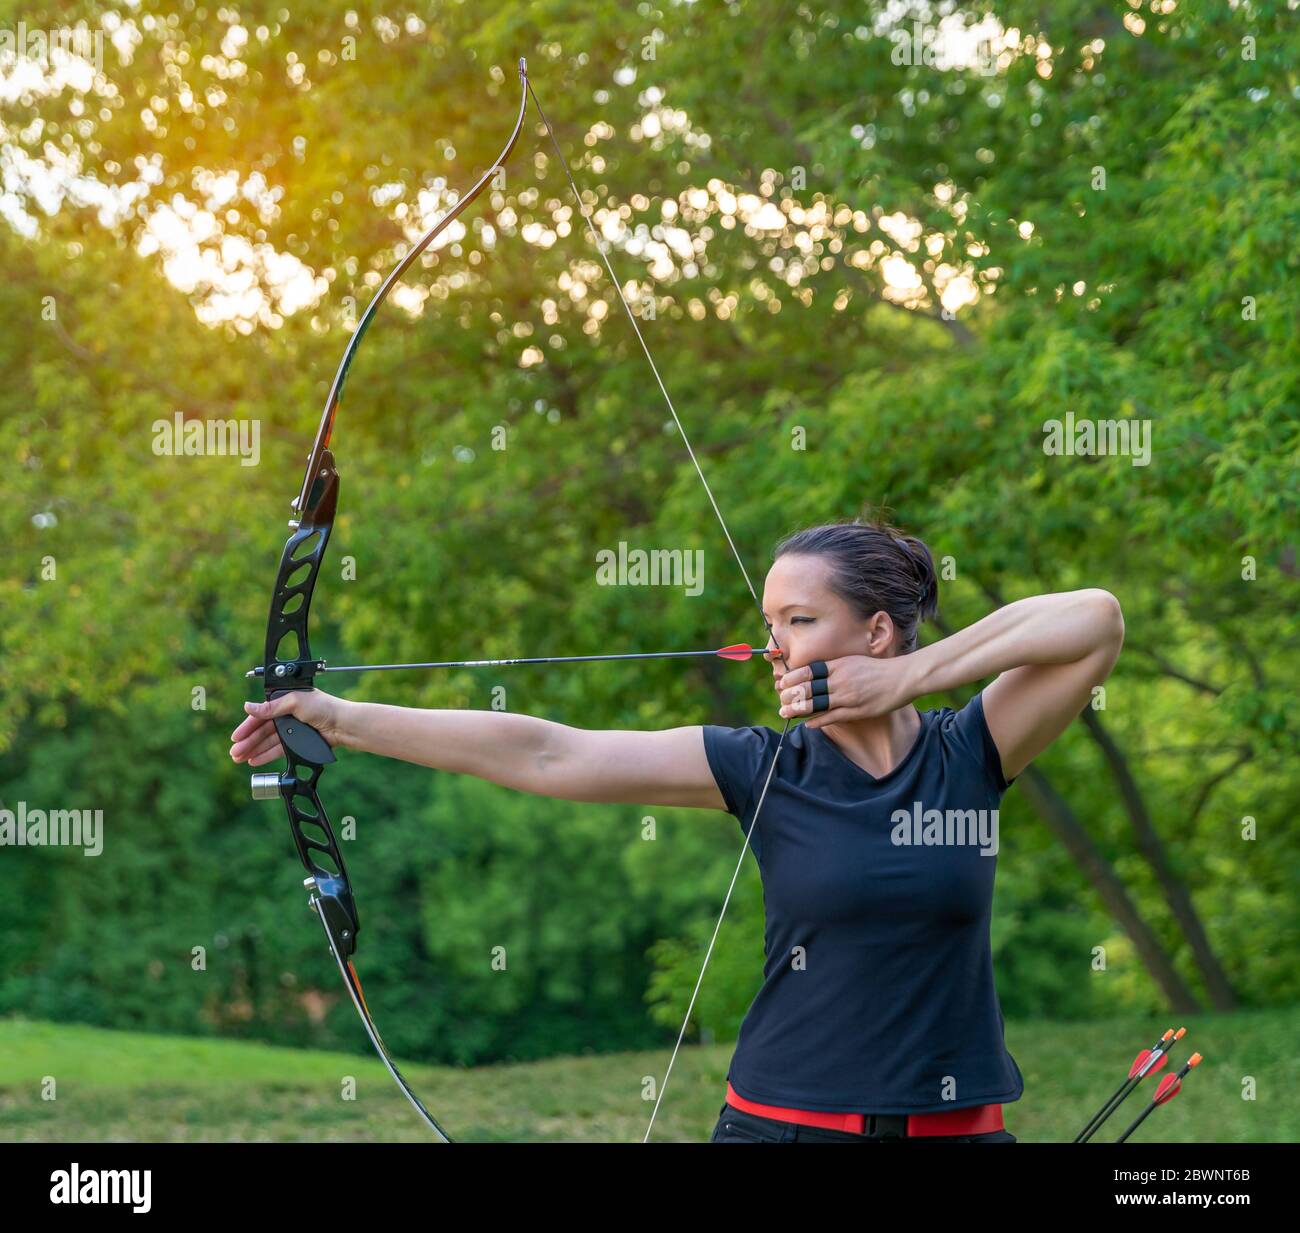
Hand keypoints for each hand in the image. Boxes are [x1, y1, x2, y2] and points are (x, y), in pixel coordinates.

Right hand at [230, 690, 346, 765]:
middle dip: (248, 741)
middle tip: (235, 753)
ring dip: (254, 749)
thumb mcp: (294, 702)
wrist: (342, 724)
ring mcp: (292, 729)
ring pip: (268, 741)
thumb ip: (271, 707)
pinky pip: (279, 749)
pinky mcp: (298, 741)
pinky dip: (266, 755)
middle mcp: (287, 714)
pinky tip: (255, 760)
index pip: (261, 714)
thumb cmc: (324, 707)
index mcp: (285, 701)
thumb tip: (248, 706)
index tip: (236, 737)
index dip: (247, 726)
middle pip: (262, 730)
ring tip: (241, 758)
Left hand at [776, 655, 914, 727]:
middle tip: (780, 700)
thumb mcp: (853, 661)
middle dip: (792, 695)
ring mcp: (848, 696)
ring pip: (817, 704)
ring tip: (786, 712)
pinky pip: (833, 717)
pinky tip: (807, 723)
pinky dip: (818, 721)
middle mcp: (841, 680)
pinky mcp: (857, 711)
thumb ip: (835, 667)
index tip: (782, 682)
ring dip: (799, 710)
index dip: (793, 678)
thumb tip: (815, 672)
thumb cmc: (877, 669)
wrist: (902, 677)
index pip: (809, 671)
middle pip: (809, 688)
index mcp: (839, 665)